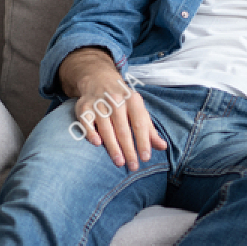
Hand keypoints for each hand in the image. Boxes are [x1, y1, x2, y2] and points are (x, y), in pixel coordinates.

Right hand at [58, 47, 166, 170]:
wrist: (99, 79)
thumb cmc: (123, 101)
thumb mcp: (139, 110)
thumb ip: (149, 129)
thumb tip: (162, 146)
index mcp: (133, 99)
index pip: (139, 124)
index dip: (143, 141)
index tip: (145, 158)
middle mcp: (115, 100)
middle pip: (123, 129)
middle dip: (129, 150)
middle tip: (133, 166)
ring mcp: (98, 103)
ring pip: (106, 128)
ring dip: (112, 147)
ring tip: (119, 162)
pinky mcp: (84, 107)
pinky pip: (86, 122)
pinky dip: (91, 132)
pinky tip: (97, 143)